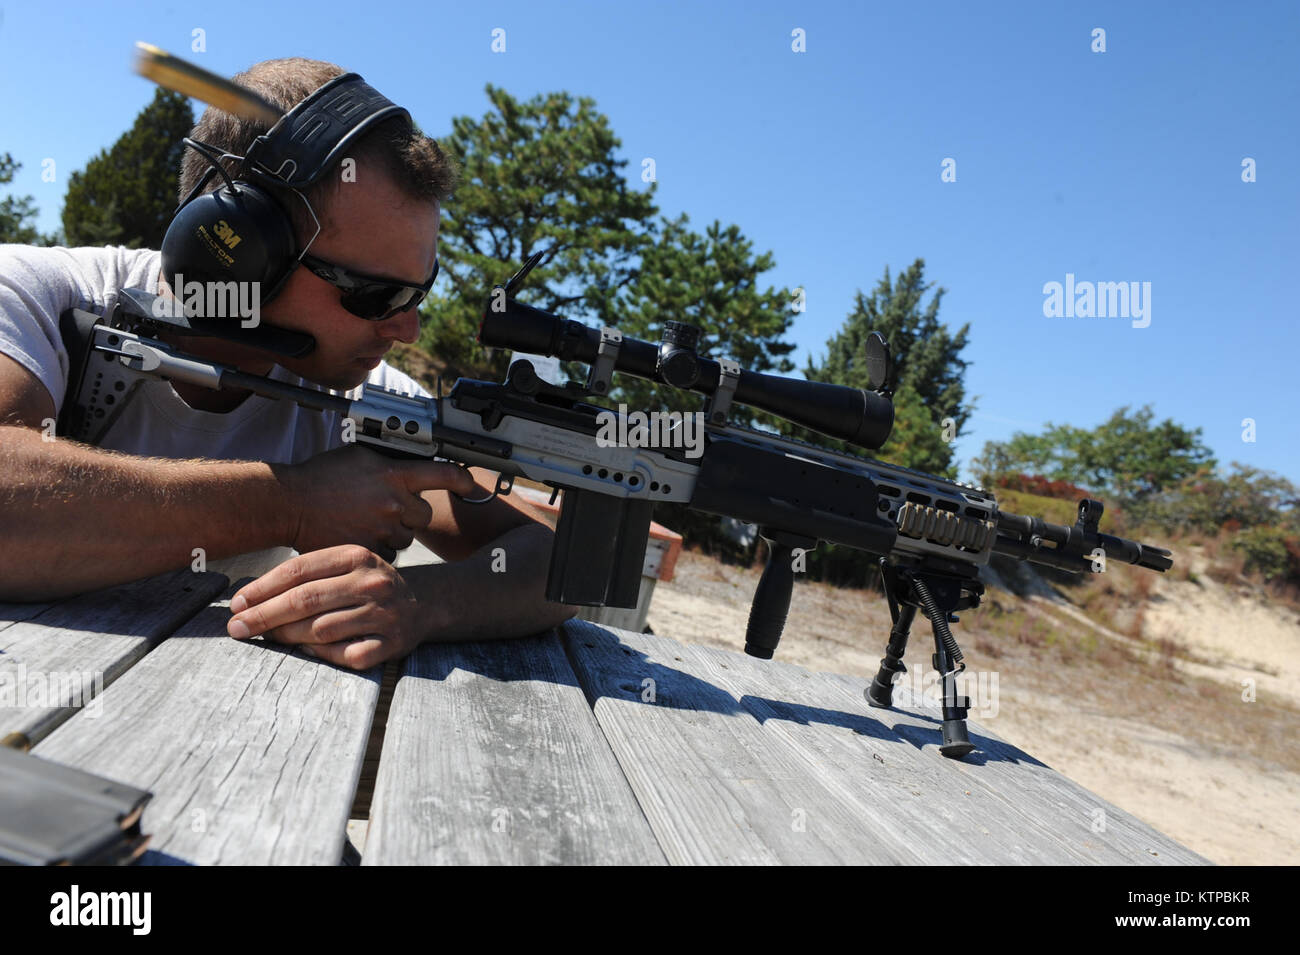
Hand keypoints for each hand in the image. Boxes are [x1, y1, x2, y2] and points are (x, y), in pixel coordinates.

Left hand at [225, 545, 426, 668]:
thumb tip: (248, 599)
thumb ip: (306, 575)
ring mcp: (384, 614)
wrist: (421, 605)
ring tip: (267, 637)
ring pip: (320, 629)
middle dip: (264, 615)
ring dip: (286, 636)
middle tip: (236, 628)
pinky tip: (304, 650)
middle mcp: (373, 582)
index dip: (262, 588)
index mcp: (356, 556)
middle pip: (305, 600)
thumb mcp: (345, 566)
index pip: (298, 570)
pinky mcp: (391, 644)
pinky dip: (319, 654)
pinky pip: (345, 654)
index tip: (236, 604)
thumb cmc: (366, 585)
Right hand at [275, 445, 478, 558]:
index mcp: (393, 473)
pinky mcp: (371, 549)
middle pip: (424, 514)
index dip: (461, 480)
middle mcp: (393, 501)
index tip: (469, 485)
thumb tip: (412, 467)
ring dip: (394, 532)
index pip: (442, 474)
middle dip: (412, 513)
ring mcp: (383, 527)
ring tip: (367, 522)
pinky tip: (360, 536)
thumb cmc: (321, 477)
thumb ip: (389, 464)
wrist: (291, 503)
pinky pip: (388, 554)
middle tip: (389, 509)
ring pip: (406, 536)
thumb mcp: (360, 457)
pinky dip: (379, 549)